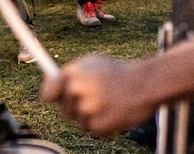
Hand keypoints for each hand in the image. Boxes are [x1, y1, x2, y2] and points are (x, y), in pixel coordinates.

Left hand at [42, 55, 156, 137]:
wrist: (146, 84)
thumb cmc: (119, 72)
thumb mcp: (92, 63)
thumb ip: (70, 74)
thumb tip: (50, 81)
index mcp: (71, 73)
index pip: (47, 95)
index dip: (54, 99)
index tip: (58, 101)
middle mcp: (76, 90)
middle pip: (64, 112)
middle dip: (77, 109)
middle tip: (96, 100)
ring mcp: (87, 108)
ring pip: (80, 122)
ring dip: (92, 118)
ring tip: (108, 104)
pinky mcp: (98, 125)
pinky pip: (94, 131)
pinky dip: (104, 126)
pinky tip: (115, 113)